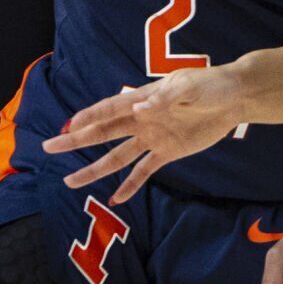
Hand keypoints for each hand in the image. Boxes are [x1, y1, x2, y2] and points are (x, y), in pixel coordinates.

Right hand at [42, 66, 247, 204]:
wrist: (233, 97)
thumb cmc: (209, 85)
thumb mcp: (188, 87)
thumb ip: (164, 99)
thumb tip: (141, 109)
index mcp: (143, 98)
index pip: (109, 109)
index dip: (88, 117)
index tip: (66, 127)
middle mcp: (142, 119)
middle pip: (103, 133)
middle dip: (76, 140)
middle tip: (49, 148)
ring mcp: (153, 137)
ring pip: (117, 156)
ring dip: (95, 168)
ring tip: (71, 181)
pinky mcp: (168, 151)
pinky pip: (144, 170)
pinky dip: (130, 185)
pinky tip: (115, 198)